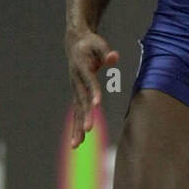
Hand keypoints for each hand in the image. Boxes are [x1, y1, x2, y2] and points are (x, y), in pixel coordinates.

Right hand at [65, 30, 118, 147]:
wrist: (75, 43)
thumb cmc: (90, 43)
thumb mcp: (99, 43)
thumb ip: (106, 51)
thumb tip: (114, 57)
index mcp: (81, 68)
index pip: (89, 81)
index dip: (93, 91)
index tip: (98, 103)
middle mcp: (76, 81)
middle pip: (81, 100)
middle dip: (85, 115)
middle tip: (88, 129)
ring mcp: (75, 89)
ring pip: (77, 110)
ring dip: (77, 127)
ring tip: (76, 145)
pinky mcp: (77, 94)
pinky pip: (77, 112)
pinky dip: (77, 126)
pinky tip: (78, 142)